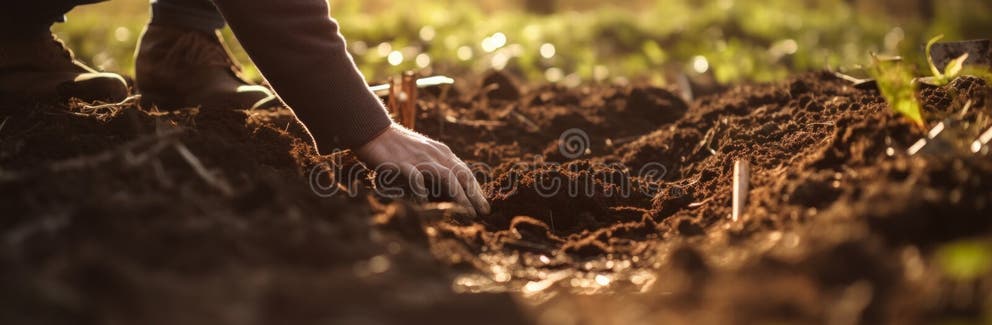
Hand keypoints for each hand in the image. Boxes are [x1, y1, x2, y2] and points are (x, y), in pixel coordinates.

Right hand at [355, 123, 490, 216]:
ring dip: (459, 196)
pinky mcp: (402, 164)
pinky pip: (416, 178)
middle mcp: (435, 155)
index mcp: (442, 153)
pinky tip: (426, 203)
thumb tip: (452, 188)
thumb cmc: (399, 147)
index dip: (476, 189)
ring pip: (446, 177)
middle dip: (474, 195)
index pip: (465, 172)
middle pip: (461, 175)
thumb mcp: (424, 155)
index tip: (483, 205)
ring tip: (466, 213)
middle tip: (483, 212)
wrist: (375, 132)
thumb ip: (438, 168)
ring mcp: (419, 159)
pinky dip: (422, 190)